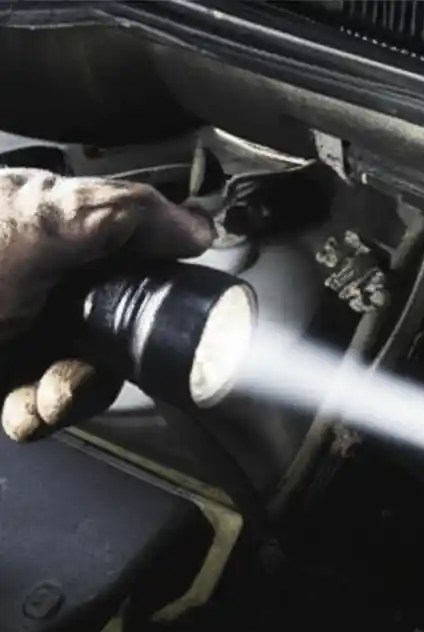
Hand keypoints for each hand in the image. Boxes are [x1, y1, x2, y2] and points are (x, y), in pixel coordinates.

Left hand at [0, 169, 213, 439]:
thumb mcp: (36, 221)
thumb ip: (122, 215)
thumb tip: (197, 229)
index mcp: (51, 229)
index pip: (132, 259)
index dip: (152, 296)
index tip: (153, 325)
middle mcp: (40, 279)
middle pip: (113, 327)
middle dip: (100, 365)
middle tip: (71, 377)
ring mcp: (16, 329)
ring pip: (81, 374)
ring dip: (68, 397)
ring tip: (36, 402)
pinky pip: (40, 406)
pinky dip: (35, 416)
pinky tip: (18, 412)